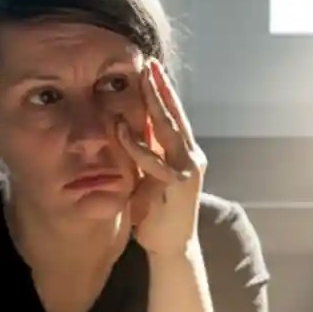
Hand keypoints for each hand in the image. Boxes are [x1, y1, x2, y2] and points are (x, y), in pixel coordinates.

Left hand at [115, 58, 207, 257]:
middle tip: (150, 64)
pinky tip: (121, 129)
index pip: (173, 118)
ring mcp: (188, 169)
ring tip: (143, 80)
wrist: (172, 247)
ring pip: (169, 130)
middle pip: (175, 116)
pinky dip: (136, 144)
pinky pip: (154, 159)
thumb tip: (129, 131)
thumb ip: (145, 156)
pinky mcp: (179, 184)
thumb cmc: (157, 215)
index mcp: (185, 154)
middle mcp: (191, 157)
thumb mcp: (149, 178)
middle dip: (162, 88)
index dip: (163, 93)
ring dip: (155, 103)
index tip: (151, 71)